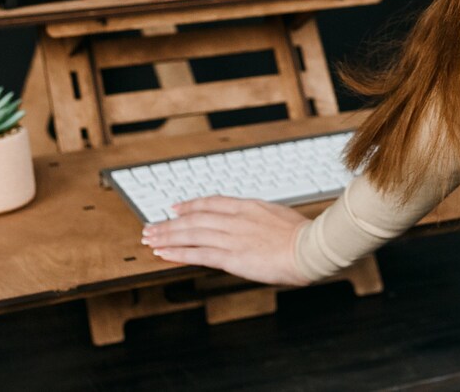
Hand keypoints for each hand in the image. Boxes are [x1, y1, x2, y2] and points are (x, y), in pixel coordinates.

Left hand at [141, 195, 312, 286]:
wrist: (309, 248)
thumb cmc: (301, 235)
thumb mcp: (278, 215)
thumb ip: (259, 216)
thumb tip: (252, 220)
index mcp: (247, 206)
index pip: (211, 202)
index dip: (189, 205)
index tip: (174, 207)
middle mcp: (235, 219)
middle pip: (194, 218)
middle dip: (170, 223)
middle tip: (151, 226)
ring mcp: (232, 237)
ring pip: (191, 233)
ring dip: (167, 236)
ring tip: (150, 239)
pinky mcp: (232, 256)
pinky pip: (198, 253)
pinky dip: (179, 252)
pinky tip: (164, 253)